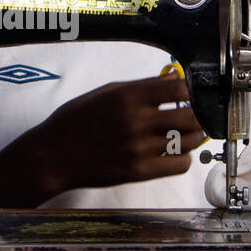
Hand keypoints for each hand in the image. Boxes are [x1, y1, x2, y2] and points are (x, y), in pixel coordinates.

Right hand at [0, 72, 206, 207]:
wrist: (53, 155)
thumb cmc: (74, 122)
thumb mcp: (104, 92)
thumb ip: (140, 86)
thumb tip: (172, 78)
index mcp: (128, 97)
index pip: (179, 88)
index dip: (190, 91)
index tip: (190, 94)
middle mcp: (137, 121)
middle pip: (190, 116)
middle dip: (197, 114)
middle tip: (193, 115)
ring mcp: (140, 148)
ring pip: (188, 141)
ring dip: (192, 136)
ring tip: (184, 133)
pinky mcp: (139, 172)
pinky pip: (179, 165)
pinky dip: (183, 158)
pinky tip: (174, 153)